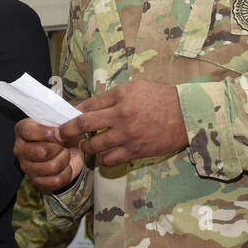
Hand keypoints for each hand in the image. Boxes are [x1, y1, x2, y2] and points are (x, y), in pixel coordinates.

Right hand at [15, 118, 85, 191]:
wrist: (69, 149)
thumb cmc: (63, 132)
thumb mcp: (64, 120)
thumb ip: (64, 118)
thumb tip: (68, 124)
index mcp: (22, 130)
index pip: (29, 132)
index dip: (49, 133)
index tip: (60, 132)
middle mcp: (20, 149)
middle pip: (42, 152)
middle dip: (61, 148)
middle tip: (64, 144)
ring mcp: (26, 166)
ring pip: (52, 167)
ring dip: (65, 160)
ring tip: (65, 154)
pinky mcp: (36, 181)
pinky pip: (56, 180)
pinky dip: (67, 173)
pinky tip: (65, 166)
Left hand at [59, 81, 188, 166]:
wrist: (186, 115)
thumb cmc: (160, 98)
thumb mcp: (135, 88)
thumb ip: (112, 97)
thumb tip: (88, 107)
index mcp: (120, 96)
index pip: (87, 105)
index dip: (72, 113)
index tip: (65, 119)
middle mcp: (121, 115)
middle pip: (84, 125)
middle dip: (68, 131)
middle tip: (62, 134)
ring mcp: (128, 135)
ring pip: (94, 146)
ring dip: (86, 146)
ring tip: (86, 145)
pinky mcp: (135, 151)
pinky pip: (110, 160)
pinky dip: (103, 159)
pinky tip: (104, 154)